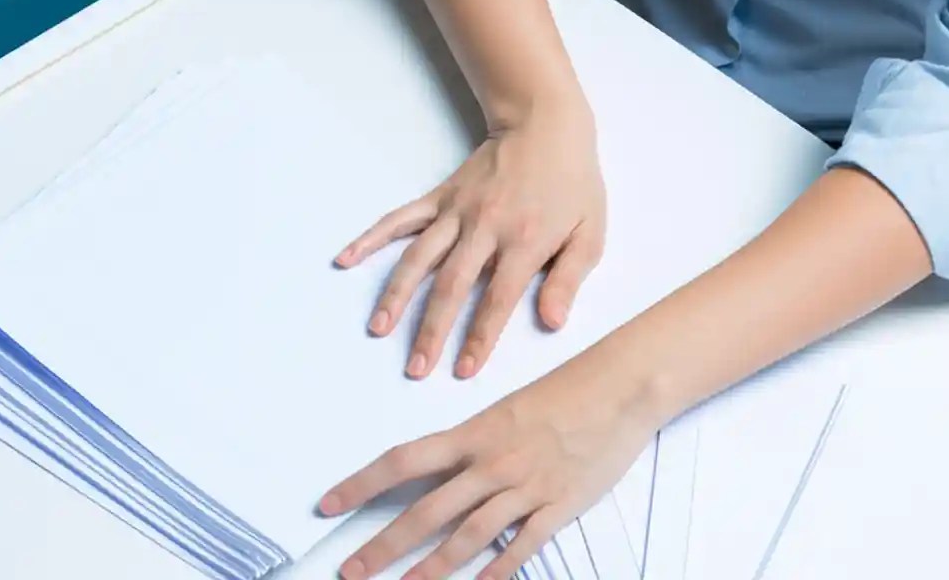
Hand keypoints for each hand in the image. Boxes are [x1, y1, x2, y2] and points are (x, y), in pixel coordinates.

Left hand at [319, 348, 658, 579]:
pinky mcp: (558, 505)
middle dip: (383, 544)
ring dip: (431, 567)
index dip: (360, 485)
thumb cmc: (565, 390)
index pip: (402, 461)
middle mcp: (491, 463)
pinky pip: (521, 545)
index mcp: (472, 433)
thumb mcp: (506, 410)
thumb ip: (473, 445)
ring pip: (467, 534)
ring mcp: (524, 487)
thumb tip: (440, 469)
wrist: (619, 388)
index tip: (328, 504)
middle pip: (425, 511)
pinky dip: (497, 570)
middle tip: (350, 570)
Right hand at [335, 101, 605, 378]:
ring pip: (419, 258)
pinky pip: (400, 220)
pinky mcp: (440, 198)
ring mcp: (456, 212)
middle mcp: (484, 229)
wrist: (545, 125)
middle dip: (430, 330)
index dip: (479, 338)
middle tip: (415, 367)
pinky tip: (346, 258)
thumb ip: (569, 279)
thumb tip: (552, 322)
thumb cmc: (572, 183)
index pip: (497, 300)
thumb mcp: (590, 232)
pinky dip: (371, 238)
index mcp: (523, 241)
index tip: (463, 370)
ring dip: (397, 295)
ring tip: (377, 327)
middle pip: (451, 287)